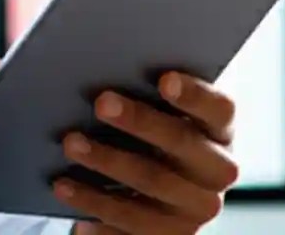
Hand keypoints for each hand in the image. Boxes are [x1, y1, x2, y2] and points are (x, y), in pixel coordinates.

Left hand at [57, 73, 238, 234]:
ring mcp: (195, 209)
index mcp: (219, 131)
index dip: (194, 94)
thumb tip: (103, 65)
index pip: (218, 109)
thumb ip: (143, 90)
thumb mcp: (153, 113)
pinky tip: (64, 187)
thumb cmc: (144, 136)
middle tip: (101, 102)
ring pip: (151, 181)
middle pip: (181, 143)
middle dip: (139, 121)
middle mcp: (218, 171)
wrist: (143, 197)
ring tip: (71, 143)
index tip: (164, 79)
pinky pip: (128, 221)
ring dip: (107, 161)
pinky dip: (93, 202)